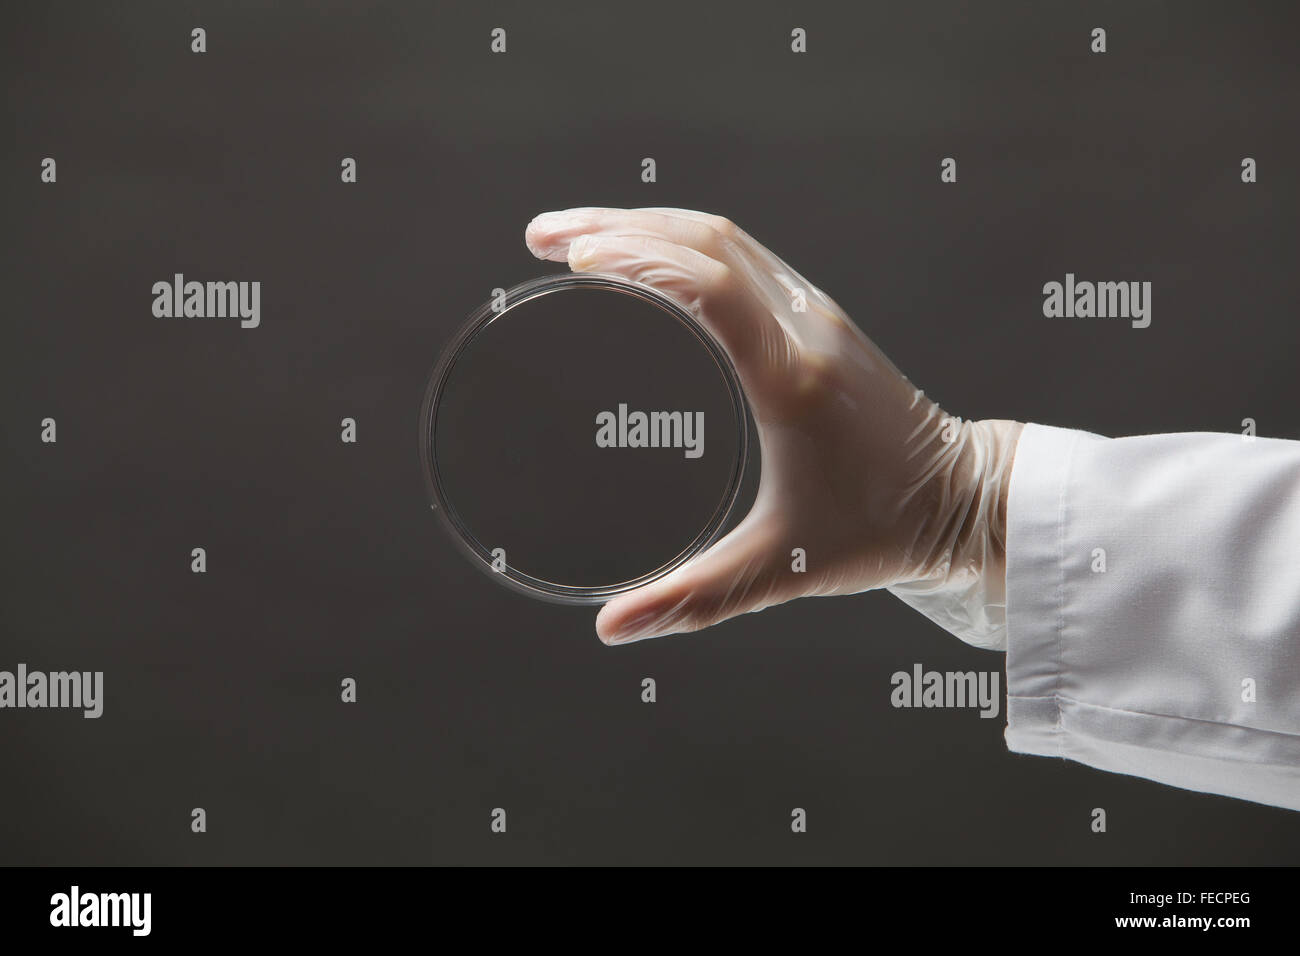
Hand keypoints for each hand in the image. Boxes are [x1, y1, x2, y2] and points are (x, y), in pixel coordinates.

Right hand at [524, 207, 1022, 648]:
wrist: (965, 500)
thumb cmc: (884, 530)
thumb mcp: (784, 569)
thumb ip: (695, 599)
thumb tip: (613, 628)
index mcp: (794, 378)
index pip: (712, 289)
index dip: (640, 262)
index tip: (573, 258)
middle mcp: (806, 328)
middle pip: (705, 240)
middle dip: (615, 226)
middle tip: (540, 238)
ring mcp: (815, 314)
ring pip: (723, 238)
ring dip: (646, 226)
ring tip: (574, 239)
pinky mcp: (817, 318)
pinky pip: (740, 256)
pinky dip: (681, 244)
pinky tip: (645, 260)